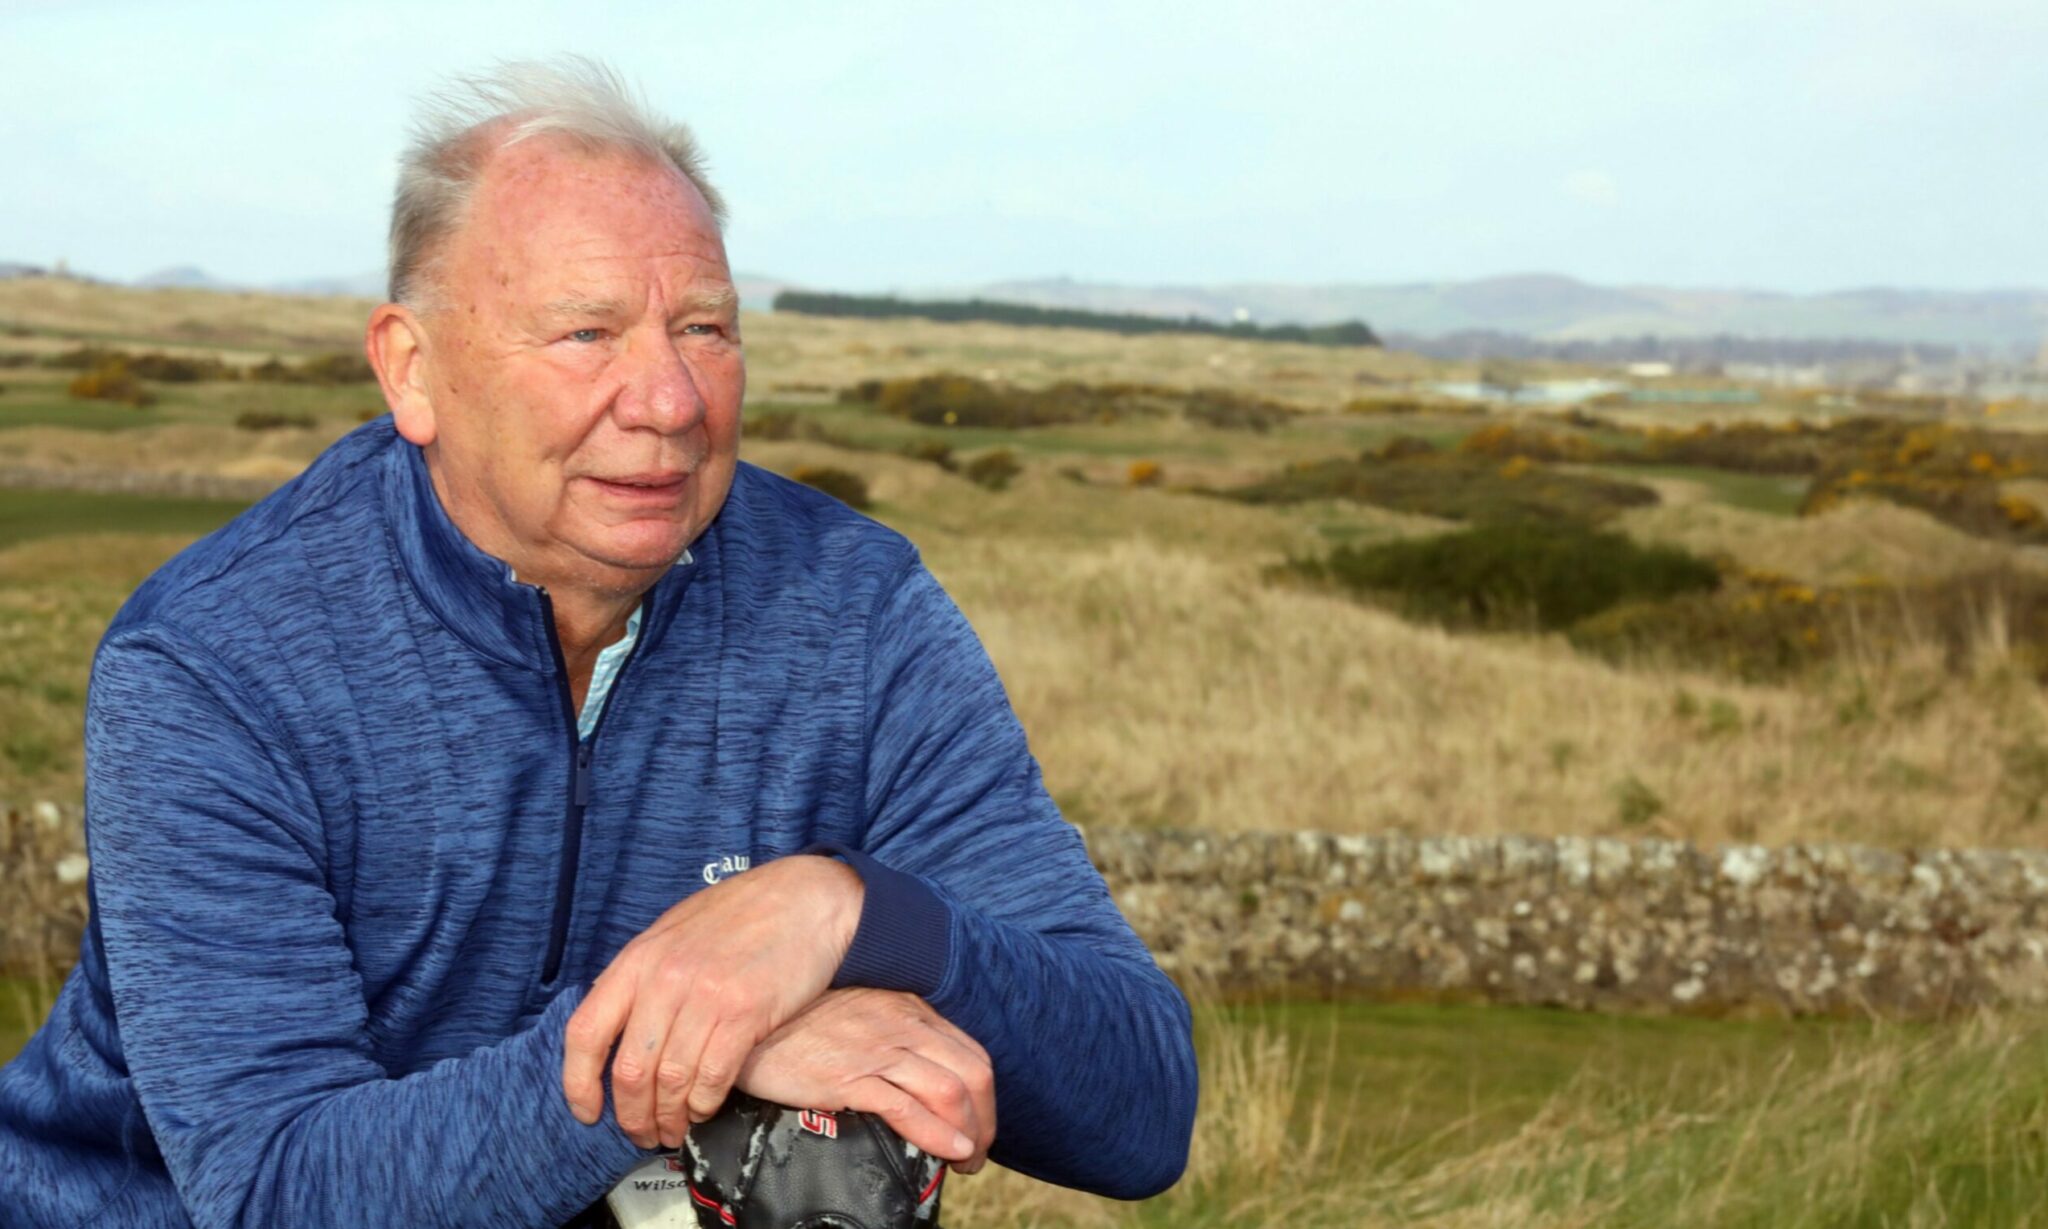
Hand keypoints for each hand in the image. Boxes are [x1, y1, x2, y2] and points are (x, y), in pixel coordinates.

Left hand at [561, 854, 863, 1148]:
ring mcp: (704, 995)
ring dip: (671, 1117)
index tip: (588, 1112)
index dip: (577, 1083)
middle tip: (644, 1133)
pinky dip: (705, 1104)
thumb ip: (645, 975)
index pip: (586, 1031)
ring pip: (670, 1081)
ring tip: (675, 1129)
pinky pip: (712, 1077)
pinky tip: (706, 1108)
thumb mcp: (676, 931)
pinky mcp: (745, 1013)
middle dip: (633, 1115)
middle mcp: (664, 978)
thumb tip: (619, 1023)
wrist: (806, 897)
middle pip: (629, 1070)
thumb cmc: (743, 914)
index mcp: (638, 959)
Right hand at [737, 987, 995, 1173]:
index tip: (979, 1125)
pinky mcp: (847, 1076)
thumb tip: (915, 1076)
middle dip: (985, 1119)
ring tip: (966, 1161)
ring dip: (970, 1132)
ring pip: (950, 1090)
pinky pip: (907, 1107)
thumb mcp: (856, 1016)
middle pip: (971, 1073)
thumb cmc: (799, 1023)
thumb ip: (889, 1036)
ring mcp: (876, 1049)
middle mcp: (901, 1024)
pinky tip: (950, 1150)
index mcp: (907, 1009)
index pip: (970, 1053)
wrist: (747, 1019)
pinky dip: (938, 1133)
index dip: (984, 1097)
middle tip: (978, 1152)